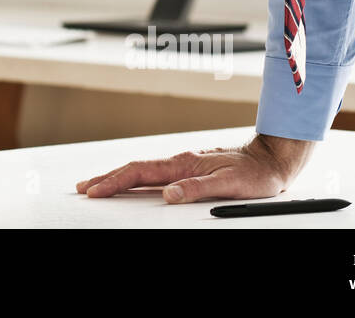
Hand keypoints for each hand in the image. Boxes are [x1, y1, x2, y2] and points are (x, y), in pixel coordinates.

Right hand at [75, 134, 317, 202]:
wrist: (271, 159)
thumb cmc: (255, 173)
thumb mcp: (230, 184)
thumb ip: (198, 189)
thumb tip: (168, 195)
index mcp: (183, 164)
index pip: (139, 173)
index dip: (114, 182)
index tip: (94, 191)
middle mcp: (179, 162)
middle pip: (134, 170)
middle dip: (106, 178)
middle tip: (82, 188)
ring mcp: (182, 165)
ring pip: (142, 172)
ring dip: (117, 179)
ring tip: (98, 186)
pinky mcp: (187, 170)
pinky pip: (153, 176)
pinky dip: (134, 180)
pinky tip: (130, 186)